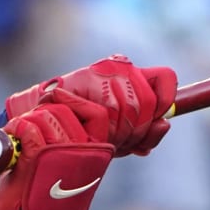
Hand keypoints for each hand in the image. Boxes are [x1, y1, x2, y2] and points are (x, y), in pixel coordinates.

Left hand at [0, 91, 114, 209]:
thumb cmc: (47, 200)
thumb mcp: (66, 170)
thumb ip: (69, 143)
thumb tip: (55, 111)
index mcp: (97, 154)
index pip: (96, 114)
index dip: (74, 100)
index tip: (55, 98)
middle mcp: (86, 152)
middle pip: (65, 110)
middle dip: (42, 111)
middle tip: (27, 125)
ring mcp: (64, 154)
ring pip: (46, 116)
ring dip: (27, 121)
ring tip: (18, 134)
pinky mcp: (41, 158)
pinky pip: (29, 128)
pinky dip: (17, 128)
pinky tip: (12, 137)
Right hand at [4, 55, 176, 156]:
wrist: (44, 124)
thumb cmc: (85, 131)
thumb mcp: (121, 138)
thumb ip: (146, 135)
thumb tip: (164, 124)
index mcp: (134, 78)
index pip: (166, 79)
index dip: (165, 102)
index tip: (154, 121)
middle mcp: (122, 69)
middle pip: (148, 101)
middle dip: (137, 129)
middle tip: (118, 141)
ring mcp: (104, 71)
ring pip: (130, 107)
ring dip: (119, 132)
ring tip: (101, 138)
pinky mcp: (86, 77)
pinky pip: (109, 108)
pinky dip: (104, 128)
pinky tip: (91, 132)